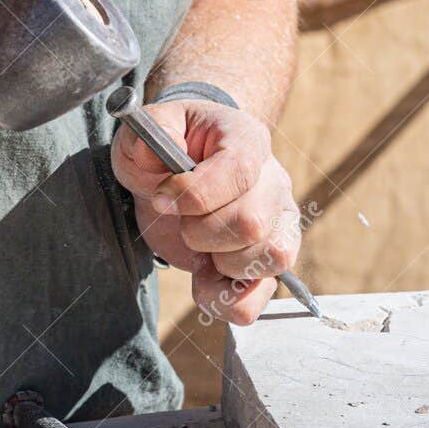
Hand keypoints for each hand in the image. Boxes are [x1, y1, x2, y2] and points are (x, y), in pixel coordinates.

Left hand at [111, 98, 300, 324]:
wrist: (175, 171)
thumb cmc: (166, 147)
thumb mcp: (149, 128)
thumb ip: (149, 132)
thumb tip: (152, 156)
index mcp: (248, 140)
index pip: (240, 170)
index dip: (196, 193)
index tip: (161, 198)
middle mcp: (274, 182)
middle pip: (252, 223)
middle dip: (200, 231)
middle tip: (181, 219)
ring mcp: (279, 224)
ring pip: (270, 259)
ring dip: (218, 263)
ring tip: (197, 244)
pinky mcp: (269, 263)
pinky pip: (259, 298)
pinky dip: (224, 299)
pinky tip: (205, 275)